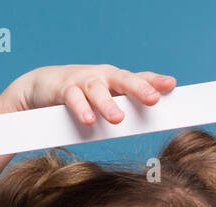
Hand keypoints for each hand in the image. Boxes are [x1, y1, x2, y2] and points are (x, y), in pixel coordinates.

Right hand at [0, 64, 176, 124]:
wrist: (43, 86)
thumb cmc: (82, 95)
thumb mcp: (106, 100)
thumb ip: (125, 108)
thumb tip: (152, 121)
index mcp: (116, 81)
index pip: (138, 79)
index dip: (154, 81)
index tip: (171, 85)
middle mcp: (103, 77)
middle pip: (123, 79)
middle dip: (139, 88)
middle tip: (153, 100)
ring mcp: (83, 81)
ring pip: (97, 90)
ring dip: (108, 104)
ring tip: (118, 119)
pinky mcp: (64, 89)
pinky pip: (73, 98)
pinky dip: (81, 108)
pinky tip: (88, 119)